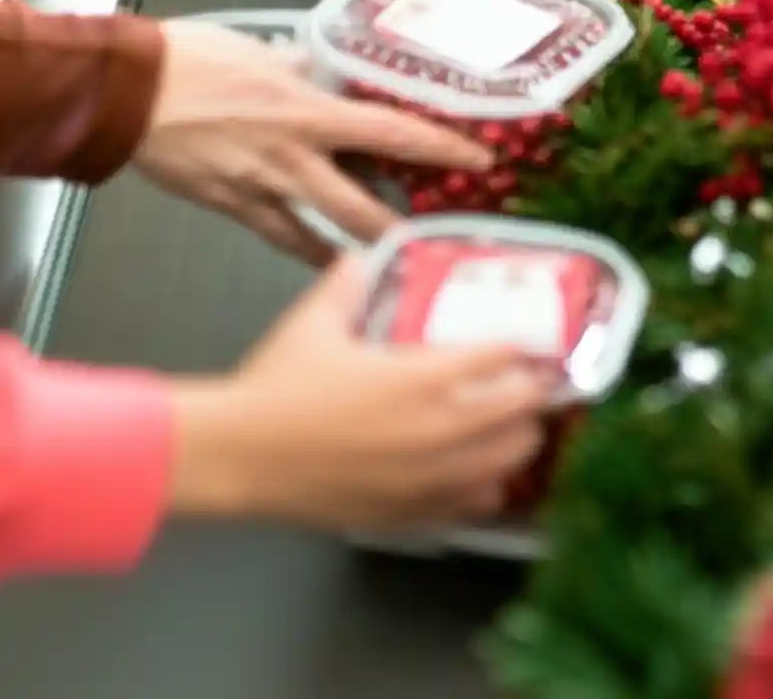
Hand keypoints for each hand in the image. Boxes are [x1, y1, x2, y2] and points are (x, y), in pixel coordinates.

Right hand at [134, 21, 492, 265]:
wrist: (124, 94)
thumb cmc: (184, 64)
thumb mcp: (257, 52)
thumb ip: (296, 67)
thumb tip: (316, 68)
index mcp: (305, 110)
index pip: (391, 132)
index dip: (440, 149)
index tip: (477, 160)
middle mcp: (293, 156)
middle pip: (367, 203)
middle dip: (406, 223)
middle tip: (439, 232)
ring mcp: (264, 188)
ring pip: (330, 229)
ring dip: (365, 244)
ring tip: (395, 253)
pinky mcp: (235, 207)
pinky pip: (284, 239)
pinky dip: (312, 252)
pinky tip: (331, 262)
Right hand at [167, 258, 550, 529]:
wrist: (240, 457)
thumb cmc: (276, 390)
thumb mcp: (312, 324)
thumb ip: (346, 285)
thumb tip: (358, 258)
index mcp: (421, 378)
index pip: (503, 356)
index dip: (523, 345)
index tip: (529, 340)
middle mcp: (440, 431)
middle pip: (524, 410)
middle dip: (532, 390)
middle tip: (527, 378)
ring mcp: (432, 478)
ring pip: (511, 459)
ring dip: (519, 436)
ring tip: (510, 422)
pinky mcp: (416, 513)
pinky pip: (478, 501)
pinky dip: (488, 483)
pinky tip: (475, 469)